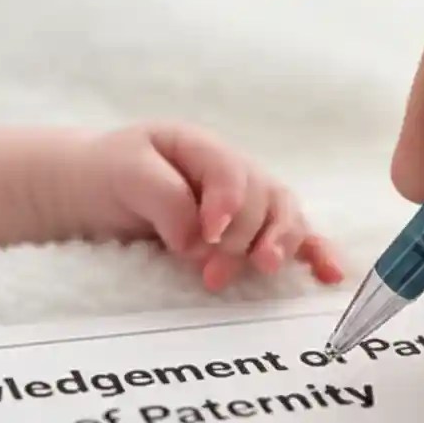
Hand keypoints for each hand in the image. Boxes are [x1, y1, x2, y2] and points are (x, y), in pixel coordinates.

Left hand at [28, 121, 342, 292]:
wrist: (94, 191)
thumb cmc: (109, 175)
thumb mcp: (125, 173)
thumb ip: (163, 200)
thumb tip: (196, 242)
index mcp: (203, 147)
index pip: (230, 173)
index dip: (226, 205)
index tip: (206, 235)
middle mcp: (235, 172)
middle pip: (263, 199)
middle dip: (242, 238)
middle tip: (211, 271)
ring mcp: (249, 203)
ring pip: (285, 218)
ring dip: (280, 246)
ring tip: (263, 267)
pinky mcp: (252, 233)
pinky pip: (295, 240)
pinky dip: (315, 255)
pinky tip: (329, 275)